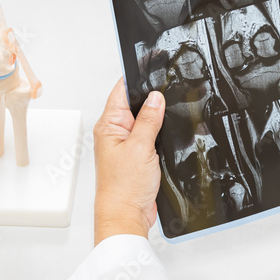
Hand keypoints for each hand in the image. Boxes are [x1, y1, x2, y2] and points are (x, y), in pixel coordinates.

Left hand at [93, 79, 164, 245]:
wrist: (126, 216)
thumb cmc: (123, 188)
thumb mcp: (140, 147)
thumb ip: (148, 120)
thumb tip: (155, 98)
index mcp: (109, 125)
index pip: (121, 90)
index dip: (137, 75)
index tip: (151, 63)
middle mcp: (115, 133)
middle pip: (134, 104)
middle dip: (151, 95)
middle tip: (169, 85)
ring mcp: (127, 145)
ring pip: (144, 121)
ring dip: (157, 116)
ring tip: (171, 109)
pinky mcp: (138, 157)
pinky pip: (150, 137)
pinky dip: (160, 133)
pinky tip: (169, 132)